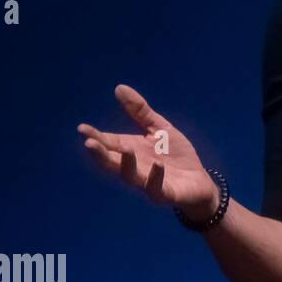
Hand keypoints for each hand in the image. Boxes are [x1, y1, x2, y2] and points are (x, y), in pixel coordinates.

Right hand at [77, 85, 218, 217]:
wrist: (200, 181)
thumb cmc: (176, 155)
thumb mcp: (160, 128)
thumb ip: (140, 112)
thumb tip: (119, 87)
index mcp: (131, 151)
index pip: (109, 143)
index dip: (96, 137)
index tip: (82, 128)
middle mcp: (135, 168)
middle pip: (112, 163)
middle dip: (100, 154)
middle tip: (89, 143)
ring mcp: (148, 182)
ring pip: (131, 176)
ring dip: (126, 164)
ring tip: (125, 149)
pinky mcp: (165, 194)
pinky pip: (157, 188)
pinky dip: (156, 177)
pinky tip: (158, 166)